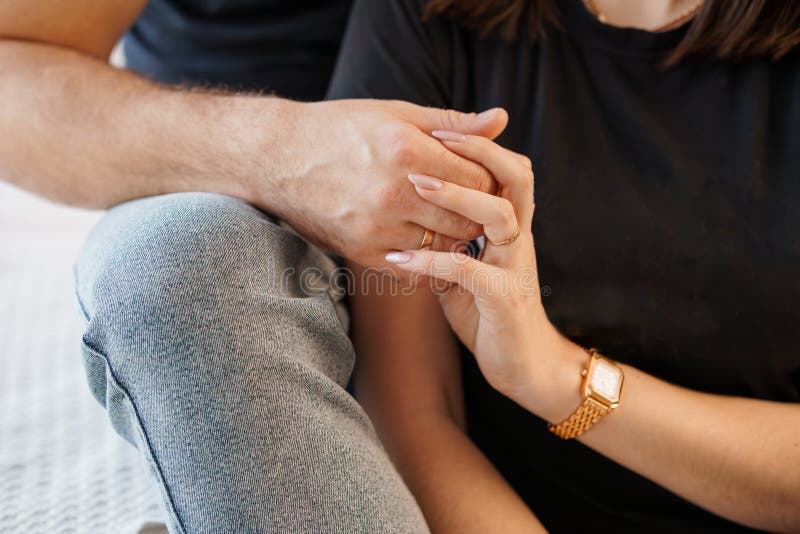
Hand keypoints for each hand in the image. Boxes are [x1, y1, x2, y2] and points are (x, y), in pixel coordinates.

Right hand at [244, 99, 507, 267]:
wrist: (279, 159)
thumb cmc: (341, 129)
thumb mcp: (396, 114)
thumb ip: (452, 123)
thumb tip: (502, 119)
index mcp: (407, 151)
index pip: (479, 178)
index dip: (489, 180)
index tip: (483, 179)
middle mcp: (395, 193)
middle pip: (469, 217)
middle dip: (478, 212)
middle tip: (475, 205)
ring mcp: (378, 227)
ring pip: (447, 245)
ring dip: (456, 236)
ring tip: (451, 221)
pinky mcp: (364, 252)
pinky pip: (417, 266)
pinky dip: (428, 256)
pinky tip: (425, 238)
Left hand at [385, 132, 583, 420]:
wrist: (525, 364)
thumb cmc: (490, 312)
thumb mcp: (469, 266)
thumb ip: (452, 236)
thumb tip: (414, 210)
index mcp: (513, 226)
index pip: (508, 169)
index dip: (478, 144)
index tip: (436, 128)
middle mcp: (520, 239)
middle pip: (516, 178)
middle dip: (477, 153)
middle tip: (432, 138)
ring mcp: (515, 266)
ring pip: (498, 215)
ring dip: (457, 195)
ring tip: (415, 185)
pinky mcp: (503, 298)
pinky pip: (467, 270)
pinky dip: (430, 260)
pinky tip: (399, 257)